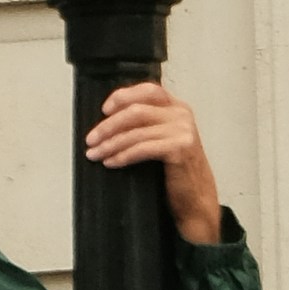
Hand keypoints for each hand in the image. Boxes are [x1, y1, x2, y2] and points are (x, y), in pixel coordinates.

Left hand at [82, 82, 225, 247]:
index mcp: (177, 108)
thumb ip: (147, 125)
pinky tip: (111, 162)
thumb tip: (108, 123)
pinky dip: (123, 155)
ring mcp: (183, 131)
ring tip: (95, 154)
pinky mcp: (180, 148)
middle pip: (136, 110)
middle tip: (91, 139)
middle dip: (108, 125)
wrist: (197, 199)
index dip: (123, 96)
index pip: (148, 90)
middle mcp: (181, 114)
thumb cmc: (177, 171)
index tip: (104, 110)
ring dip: (110, 144)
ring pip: (136, 131)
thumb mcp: (163, 140)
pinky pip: (142, 148)